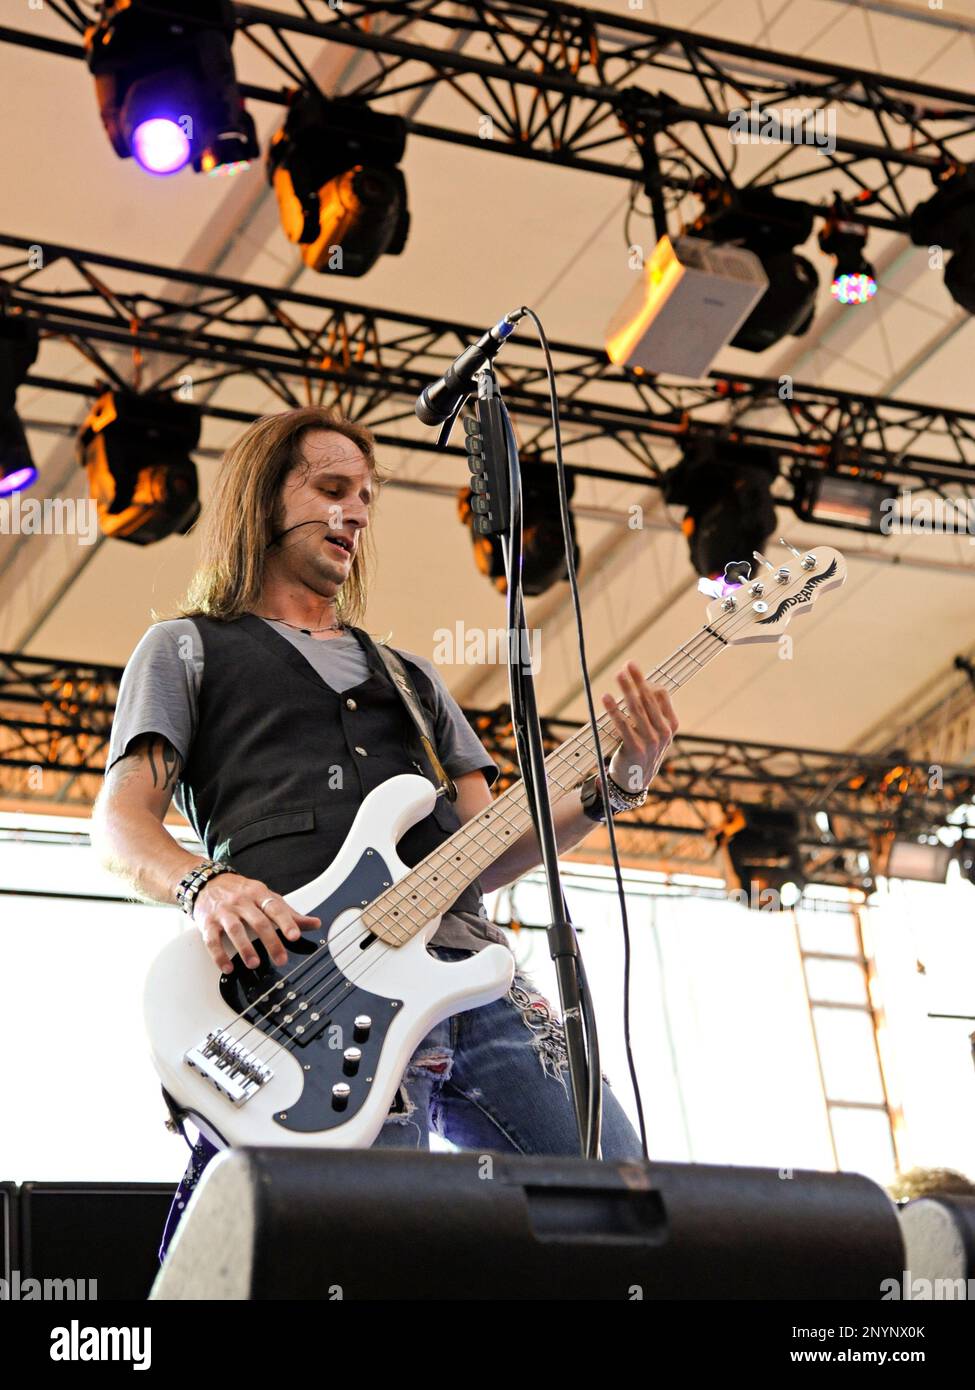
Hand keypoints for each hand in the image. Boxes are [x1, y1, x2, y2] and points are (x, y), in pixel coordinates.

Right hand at [191, 873, 320, 972]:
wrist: (207, 882)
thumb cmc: (241, 892)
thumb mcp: (267, 897)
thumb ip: (289, 913)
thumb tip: (315, 924)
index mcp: (259, 894)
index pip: (275, 908)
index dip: (286, 922)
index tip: (295, 936)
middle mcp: (241, 902)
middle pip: (258, 922)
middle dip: (271, 942)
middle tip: (281, 960)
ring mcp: (224, 912)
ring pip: (235, 930)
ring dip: (245, 949)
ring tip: (255, 964)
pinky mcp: (207, 922)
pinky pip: (212, 940)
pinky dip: (219, 955)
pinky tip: (228, 967)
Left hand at [602, 660, 677, 793]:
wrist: (634, 783)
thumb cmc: (642, 752)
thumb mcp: (654, 733)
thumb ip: (651, 713)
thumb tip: (641, 686)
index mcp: (671, 726)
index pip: (662, 696)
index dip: (647, 682)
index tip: (633, 670)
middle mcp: (663, 732)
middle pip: (649, 698)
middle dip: (637, 679)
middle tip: (627, 664)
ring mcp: (650, 741)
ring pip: (637, 708)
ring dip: (627, 689)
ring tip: (618, 675)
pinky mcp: (635, 748)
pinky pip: (623, 725)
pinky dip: (614, 710)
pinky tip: (606, 698)